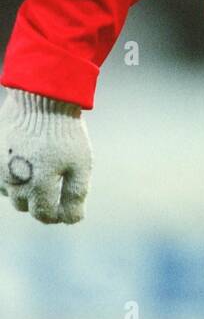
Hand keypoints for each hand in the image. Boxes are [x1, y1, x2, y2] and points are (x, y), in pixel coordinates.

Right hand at [0, 88, 92, 222]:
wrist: (41, 98)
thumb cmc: (65, 131)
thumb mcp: (80, 163)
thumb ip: (76, 195)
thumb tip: (72, 220)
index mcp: (39, 186)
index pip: (44, 215)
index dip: (57, 215)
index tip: (66, 207)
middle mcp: (15, 182)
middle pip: (26, 206)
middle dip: (40, 203)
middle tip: (55, 188)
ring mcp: (1, 170)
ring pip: (11, 193)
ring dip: (25, 191)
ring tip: (41, 173)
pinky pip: (1, 179)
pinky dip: (13, 178)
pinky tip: (27, 165)